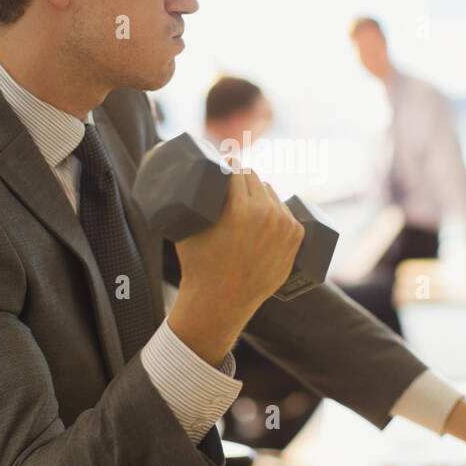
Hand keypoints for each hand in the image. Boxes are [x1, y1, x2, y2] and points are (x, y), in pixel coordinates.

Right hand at [167, 157, 304, 365]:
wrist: (220, 302)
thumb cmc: (198, 263)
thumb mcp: (188, 227)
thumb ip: (187, 196)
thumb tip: (170, 163)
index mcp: (239, 208)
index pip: (236, 169)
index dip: (228, 164)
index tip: (225, 163)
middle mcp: (265, 214)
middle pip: (254, 179)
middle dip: (242, 180)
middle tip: (232, 187)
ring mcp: (284, 227)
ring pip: (271, 194)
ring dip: (261, 194)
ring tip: (247, 204)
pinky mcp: (295, 238)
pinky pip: (287, 212)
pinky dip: (278, 211)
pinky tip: (268, 215)